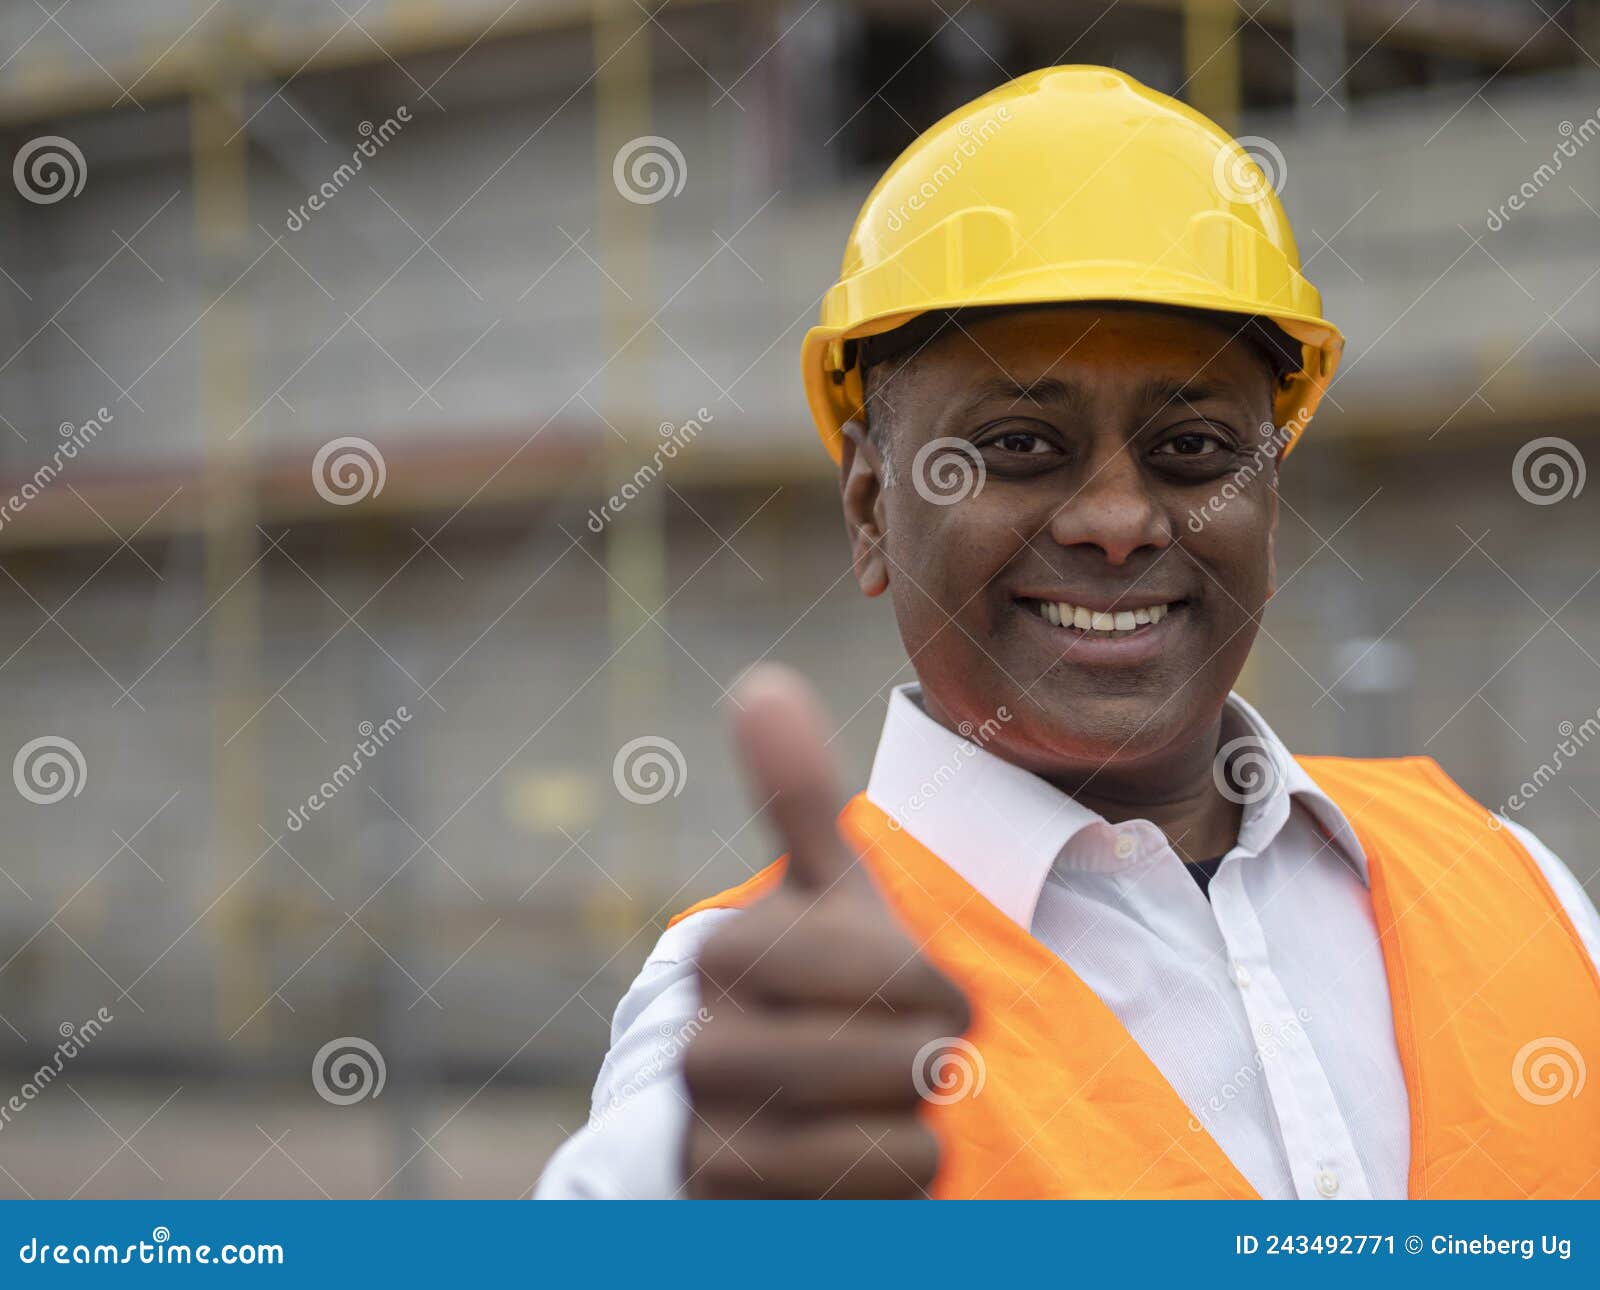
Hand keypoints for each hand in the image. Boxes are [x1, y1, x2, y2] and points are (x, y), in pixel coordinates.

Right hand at [681, 664, 971, 1197]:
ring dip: (915, 1117)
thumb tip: (759, 683)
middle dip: (926, 1051)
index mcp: (725, 950)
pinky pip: (860, 1195)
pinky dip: (896, 1177)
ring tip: (890, 1103)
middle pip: (880, 1048)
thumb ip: (799, 798)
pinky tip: (873, 1155)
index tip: (926, 990)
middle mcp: (700, 1041)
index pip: (874, 965)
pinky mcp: (725, 1202)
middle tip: (918, 1053)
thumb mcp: (835, 897)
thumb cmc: (835, 992)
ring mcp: (710, 1131)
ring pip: (876, 1125)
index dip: (927, 982)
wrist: (800, 1119)